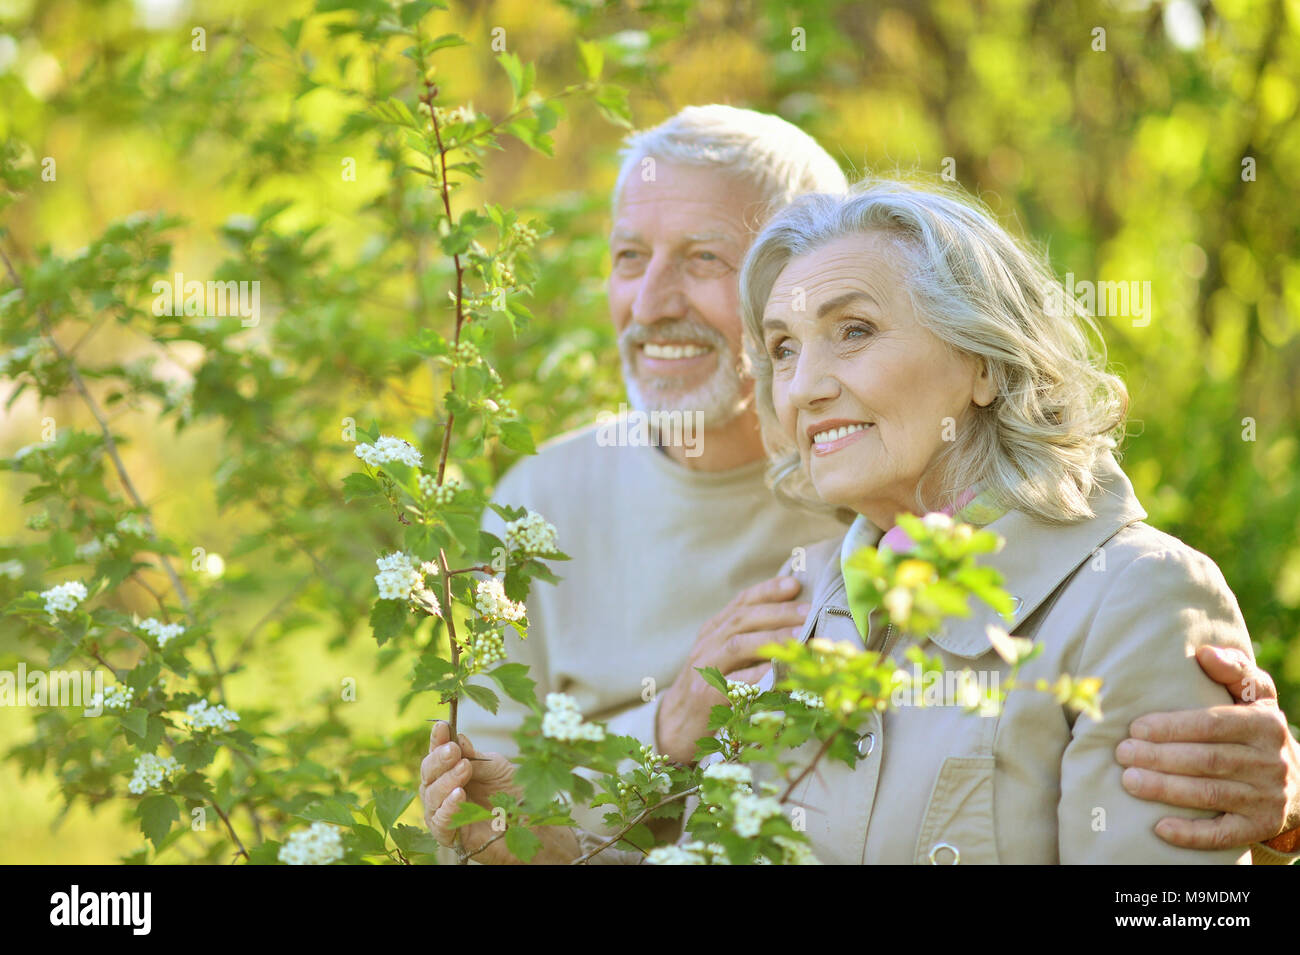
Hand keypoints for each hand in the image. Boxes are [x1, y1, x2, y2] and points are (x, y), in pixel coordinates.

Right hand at [419, 720, 579, 863]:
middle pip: (428, 774)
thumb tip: (457, 738)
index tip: (442, 727)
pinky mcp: (449, 836)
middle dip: (439, 760)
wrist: (531, 824)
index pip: (437, 754)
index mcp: (453, 770)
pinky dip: (447, 807)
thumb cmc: (512, 794)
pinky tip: (458, 794)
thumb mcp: (498, 769)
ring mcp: (444, 813)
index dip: (437, 740)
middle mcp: (443, 790)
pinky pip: (439, 822)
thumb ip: (476, 757)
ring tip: (464, 770)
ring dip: (445, 781)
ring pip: (430, 796)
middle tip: (453, 751)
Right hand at [655, 575, 808, 763]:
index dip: (767, 590)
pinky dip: (760, 674)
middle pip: (742, 619)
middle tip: (808, 610)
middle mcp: (706, 645)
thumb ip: (748, 643)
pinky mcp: (706, 696)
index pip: (740, 603)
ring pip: (738, 644)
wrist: (674, 727)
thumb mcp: (723, 659)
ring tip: (801, 636)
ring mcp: (704, 669)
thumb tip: (795, 629)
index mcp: (712, 632)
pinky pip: (735, 681)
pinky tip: (782, 670)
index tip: (794, 584)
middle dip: (777, 612)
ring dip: (772, 638)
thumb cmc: (708, 693)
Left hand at [1115, 645, 1299, 851]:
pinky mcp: (1260, 827)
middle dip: (1160, 757)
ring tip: (1129, 781)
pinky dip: (1192, 834)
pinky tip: (1160, 828)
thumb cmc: (1255, 728)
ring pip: (1211, 793)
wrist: (1297, 780)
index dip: (1172, 727)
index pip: (1212, 724)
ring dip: (1166, 789)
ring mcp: (1267, 797)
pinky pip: (1223, 834)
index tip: (1136, 728)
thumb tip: (1204, 652)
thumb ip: (1233, 669)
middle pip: (1207, 759)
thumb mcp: (1255, 695)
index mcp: (1265, 724)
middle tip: (1122, 753)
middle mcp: (1271, 762)